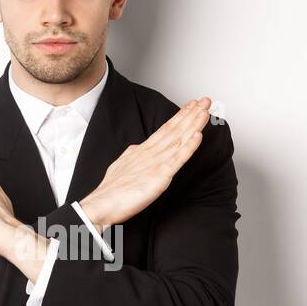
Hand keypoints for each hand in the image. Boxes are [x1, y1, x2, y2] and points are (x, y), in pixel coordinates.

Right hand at [78, 97, 210, 229]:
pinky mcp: (159, 176)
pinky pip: (177, 159)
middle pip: (174, 130)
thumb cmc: (111, 191)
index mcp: (142, 151)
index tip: (191, 106)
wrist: (101, 204)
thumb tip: (137, 149)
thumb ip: (132, 156)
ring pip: (178, 140)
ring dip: (193, 125)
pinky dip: (189, 147)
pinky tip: (198, 136)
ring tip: (205, 111)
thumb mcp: (123, 166)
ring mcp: (155, 163)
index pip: (165, 129)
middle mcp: (150, 153)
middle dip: (191, 114)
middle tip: (205, 100)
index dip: (180, 116)